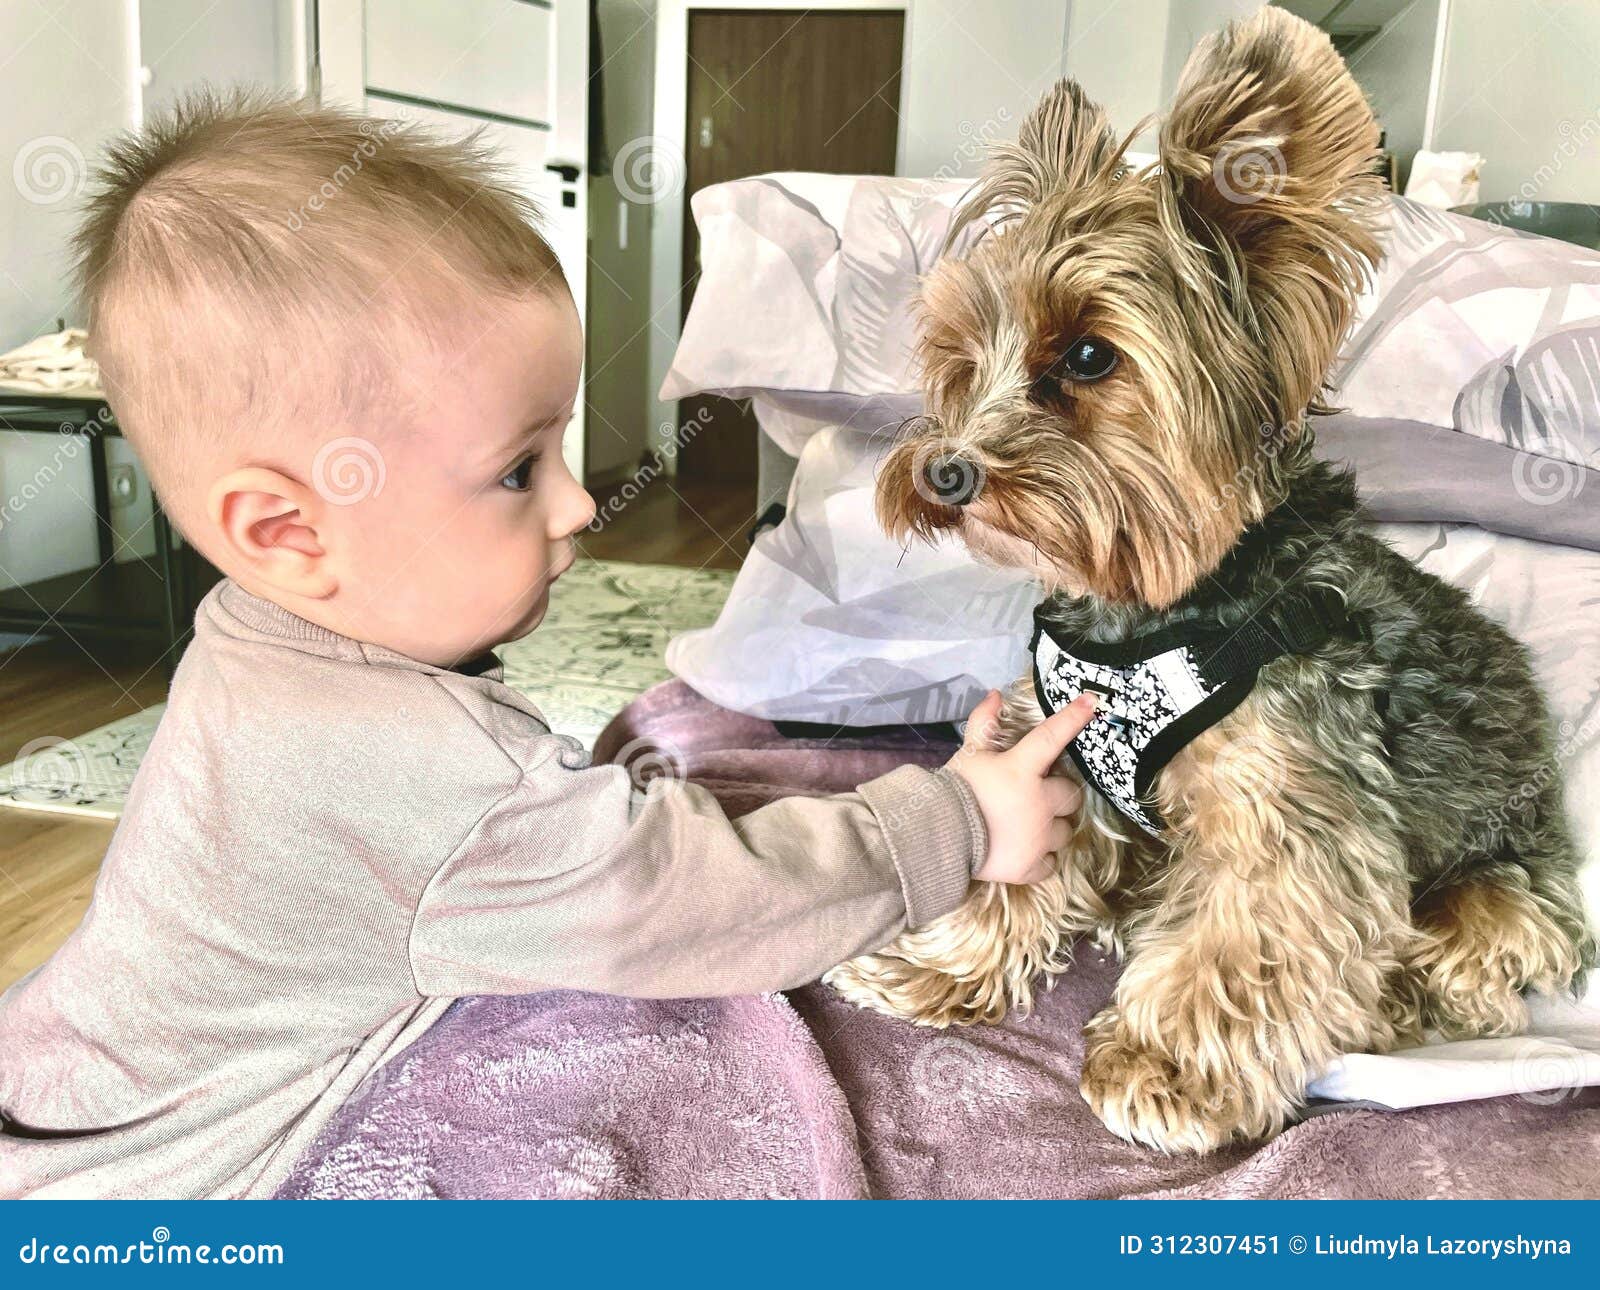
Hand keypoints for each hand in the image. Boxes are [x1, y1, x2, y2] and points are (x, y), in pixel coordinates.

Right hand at [949, 689, 1097, 883]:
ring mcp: (1039, 838)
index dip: (1073, 717)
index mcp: (1023, 770)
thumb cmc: (953, 790)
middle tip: (1037, 795)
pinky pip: (1052, 862)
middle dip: (1059, 794)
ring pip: (1065, 831)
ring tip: (1027, 826)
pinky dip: (1042, 857)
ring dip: (1053, 826)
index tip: (1091, 702)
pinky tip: (1025, 850)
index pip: (1052, 737)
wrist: (936, 838)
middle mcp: (1040, 803)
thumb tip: (996, 695)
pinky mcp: (1032, 866)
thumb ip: (983, 724)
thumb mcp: (967, 754)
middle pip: (1071, 795)